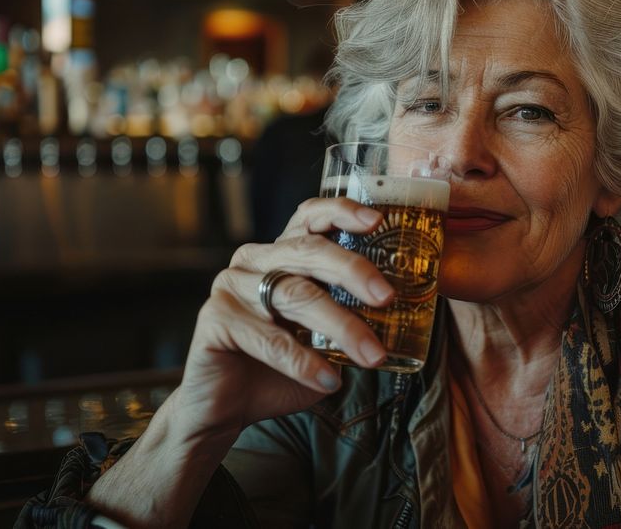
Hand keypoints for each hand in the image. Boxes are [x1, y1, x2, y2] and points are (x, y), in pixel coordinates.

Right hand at [172, 197, 394, 440]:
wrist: (225, 409)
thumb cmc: (280, 368)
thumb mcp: (321, 338)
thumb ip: (348, 318)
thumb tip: (406, 315)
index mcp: (280, 254)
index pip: (309, 217)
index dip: (342, 212)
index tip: (377, 221)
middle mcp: (254, 261)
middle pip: (308, 250)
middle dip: (353, 271)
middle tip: (387, 297)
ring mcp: (230, 287)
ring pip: (294, 294)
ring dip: (341, 326)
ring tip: (373, 356)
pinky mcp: (214, 321)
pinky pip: (268, 338)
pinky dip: (304, 361)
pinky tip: (329, 380)